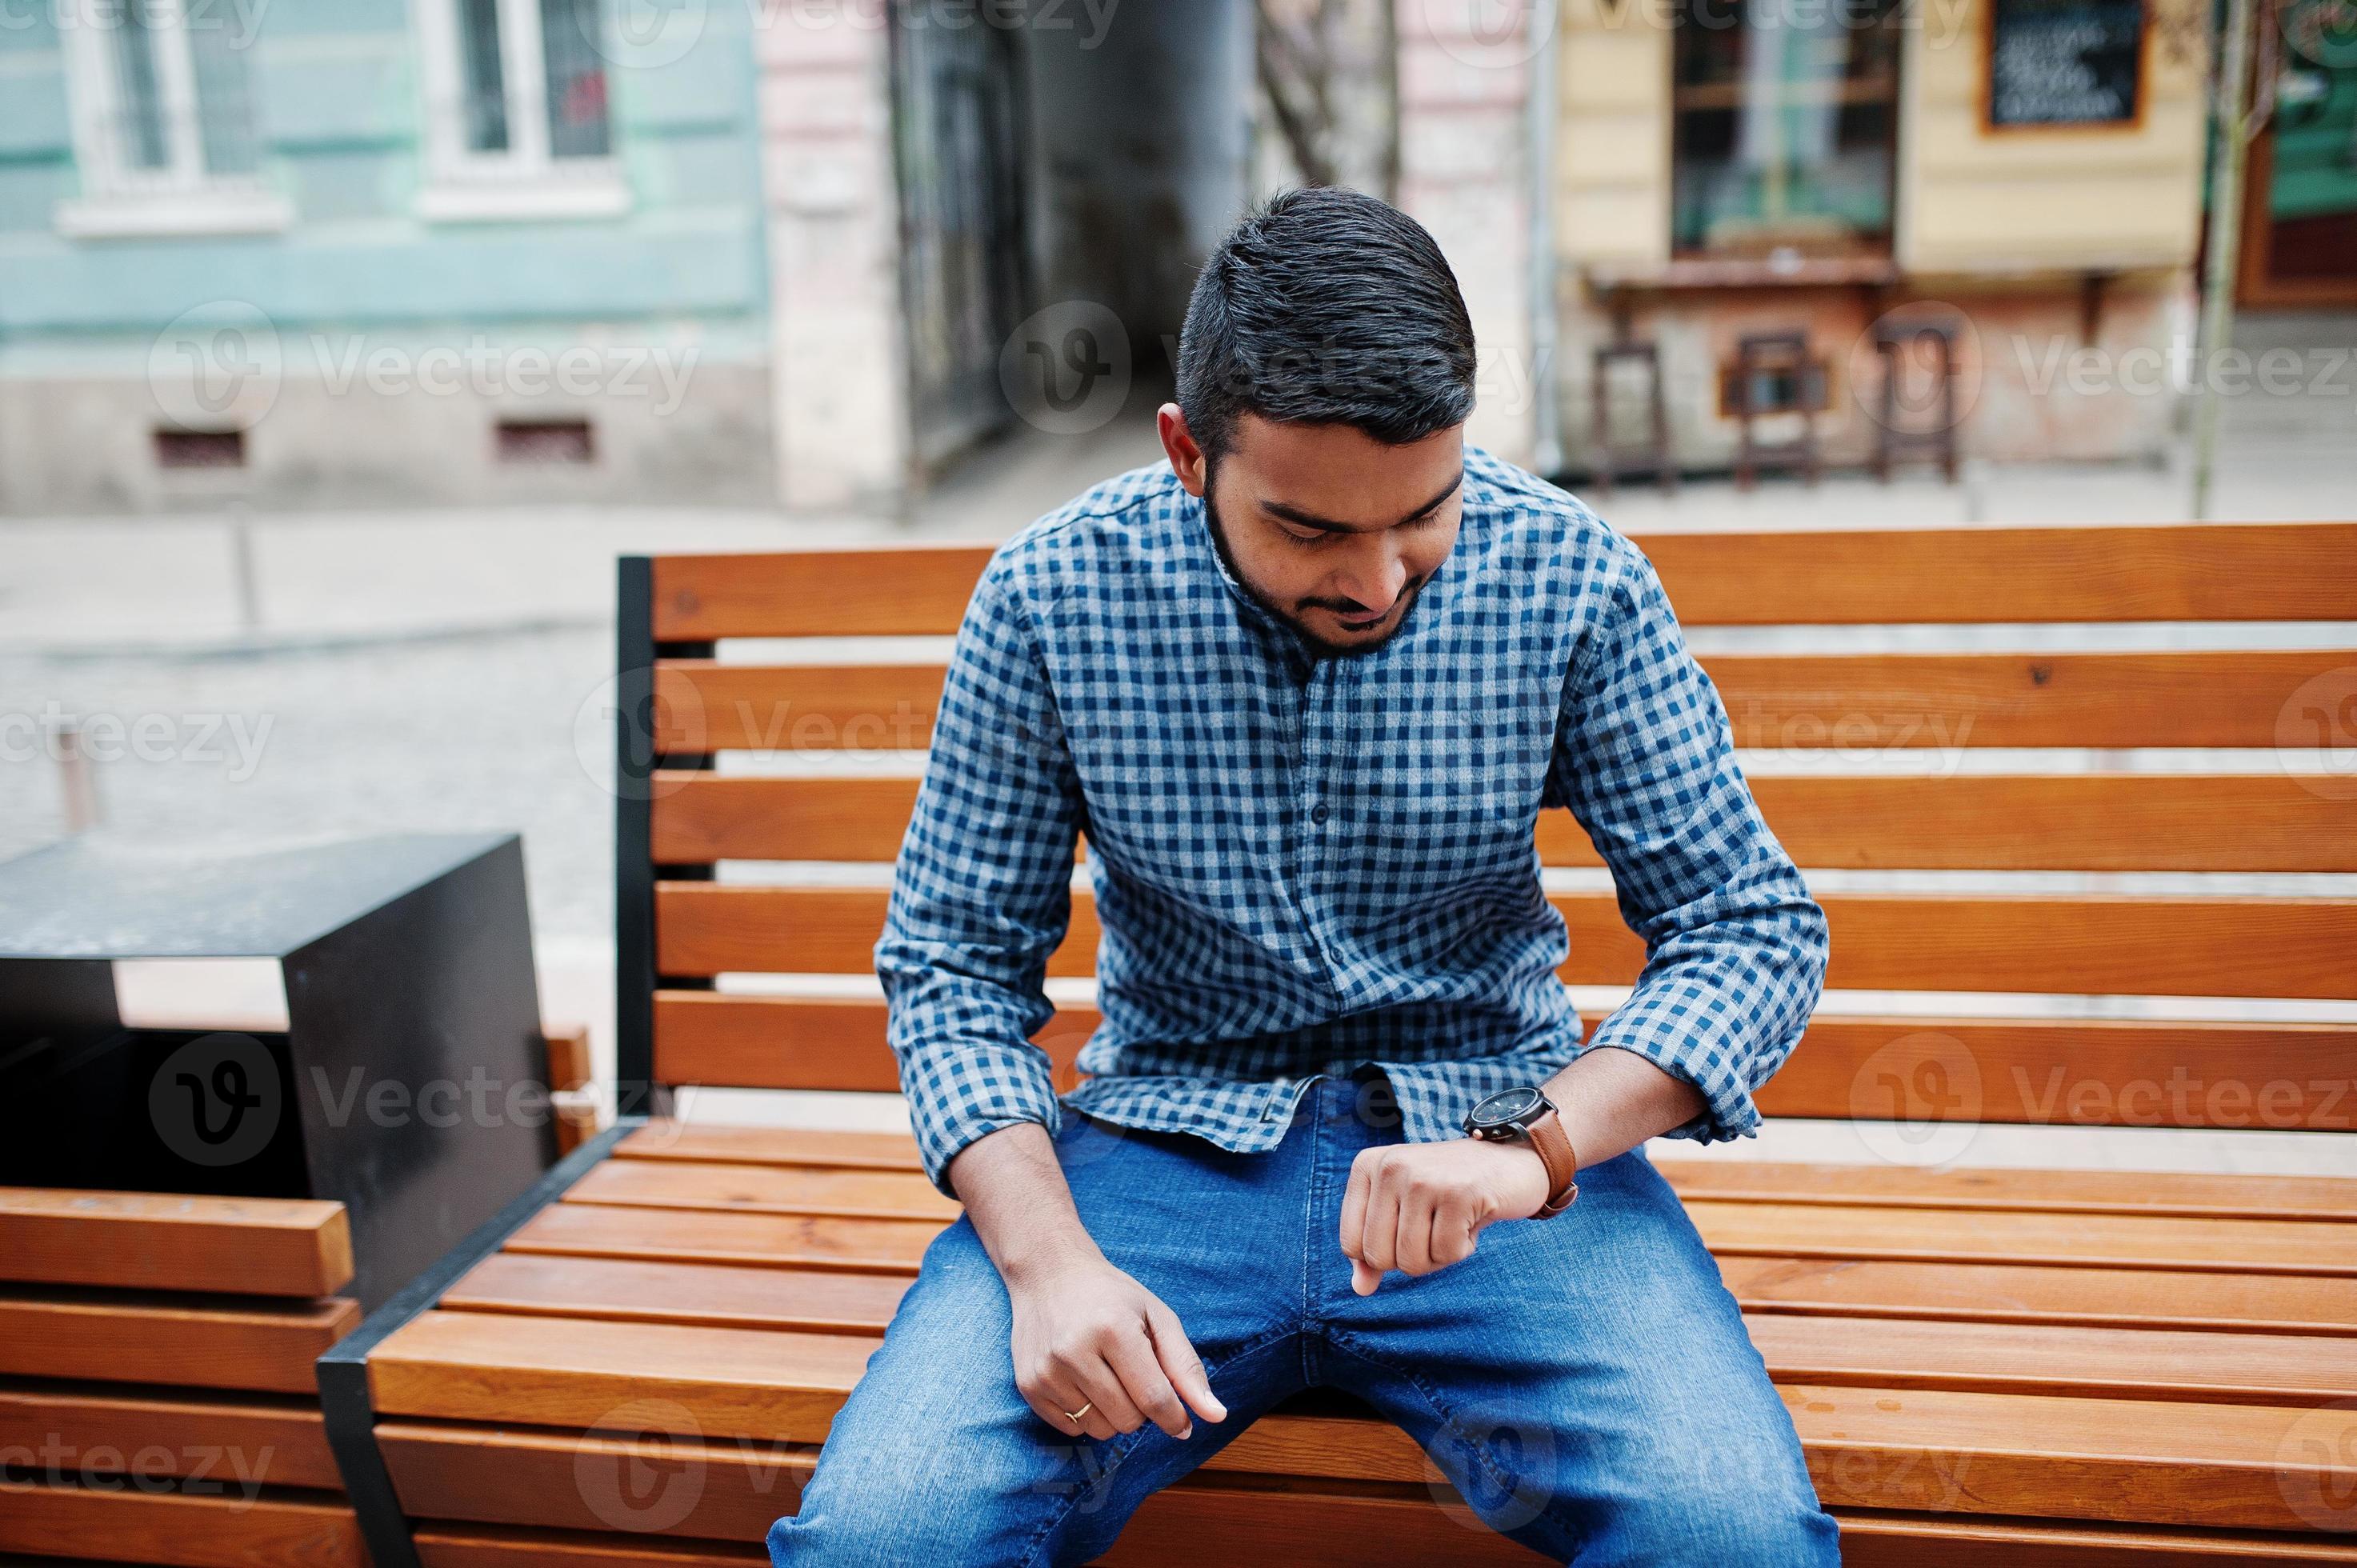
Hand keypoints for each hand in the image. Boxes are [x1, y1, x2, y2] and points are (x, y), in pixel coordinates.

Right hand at [1006, 1250, 1229, 1442]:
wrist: (1048, 1274)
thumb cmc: (1110, 1296)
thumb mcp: (1157, 1317)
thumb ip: (1187, 1367)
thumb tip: (1216, 1416)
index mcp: (1113, 1329)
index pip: (1153, 1398)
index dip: (1174, 1418)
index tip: (1182, 1423)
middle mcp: (1074, 1351)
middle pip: (1128, 1419)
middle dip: (1142, 1408)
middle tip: (1133, 1375)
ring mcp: (1046, 1371)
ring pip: (1100, 1429)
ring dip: (1114, 1414)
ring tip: (1107, 1376)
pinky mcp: (1028, 1386)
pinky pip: (1071, 1429)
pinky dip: (1086, 1415)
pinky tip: (1083, 1381)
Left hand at [1338, 1136, 1553, 1294]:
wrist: (1512, 1162)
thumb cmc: (1450, 1191)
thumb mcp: (1404, 1212)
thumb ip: (1375, 1249)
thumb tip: (1360, 1289)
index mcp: (1367, 1165)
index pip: (1352, 1244)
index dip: (1384, 1255)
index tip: (1410, 1228)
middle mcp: (1389, 1166)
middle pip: (1379, 1258)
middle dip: (1412, 1258)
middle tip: (1435, 1228)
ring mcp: (1423, 1178)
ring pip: (1411, 1261)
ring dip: (1439, 1255)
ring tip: (1453, 1221)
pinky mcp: (1458, 1193)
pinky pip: (1446, 1254)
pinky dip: (1463, 1248)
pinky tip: (1472, 1219)